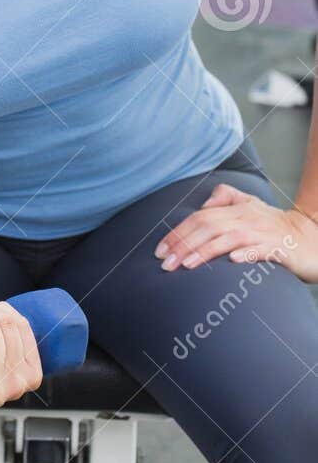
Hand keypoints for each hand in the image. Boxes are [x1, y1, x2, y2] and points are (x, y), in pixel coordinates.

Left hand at [154, 182, 317, 283]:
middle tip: (165, 263)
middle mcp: (246, 218)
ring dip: (205, 251)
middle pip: (208, 226)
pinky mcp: (279, 248)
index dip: (178, 233)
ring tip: (186, 265)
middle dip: (184, 244)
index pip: (199, 218)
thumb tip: (203, 203)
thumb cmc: (274, 225)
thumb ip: (225, 198)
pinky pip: (260, 249)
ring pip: (228, 238)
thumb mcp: (249, 206)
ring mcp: (262, 233)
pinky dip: (246, 253)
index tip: (160, 251)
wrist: (311, 237)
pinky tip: (232, 261)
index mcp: (235, 209)